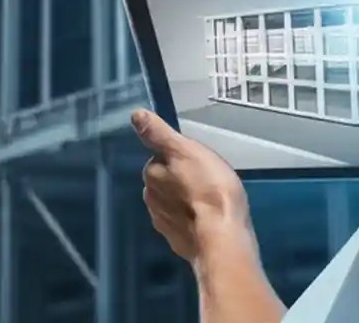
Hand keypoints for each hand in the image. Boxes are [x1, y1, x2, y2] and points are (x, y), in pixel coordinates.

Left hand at [132, 109, 256, 263]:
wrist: (222, 237)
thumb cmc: (209, 189)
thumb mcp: (186, 150)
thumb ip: (159, 134)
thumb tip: (135, 115)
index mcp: (152, 176)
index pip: (160, 160)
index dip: (179, 159)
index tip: (197, 161)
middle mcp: (151, 200)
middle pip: (165, 183)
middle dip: (180, 181)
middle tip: (206, 180)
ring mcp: (164, 224)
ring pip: (173, 205)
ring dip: (186, 202)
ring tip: (210, 201)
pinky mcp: (179, 243)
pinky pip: (183, 226)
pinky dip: (192, 222)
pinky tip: (209, 221)